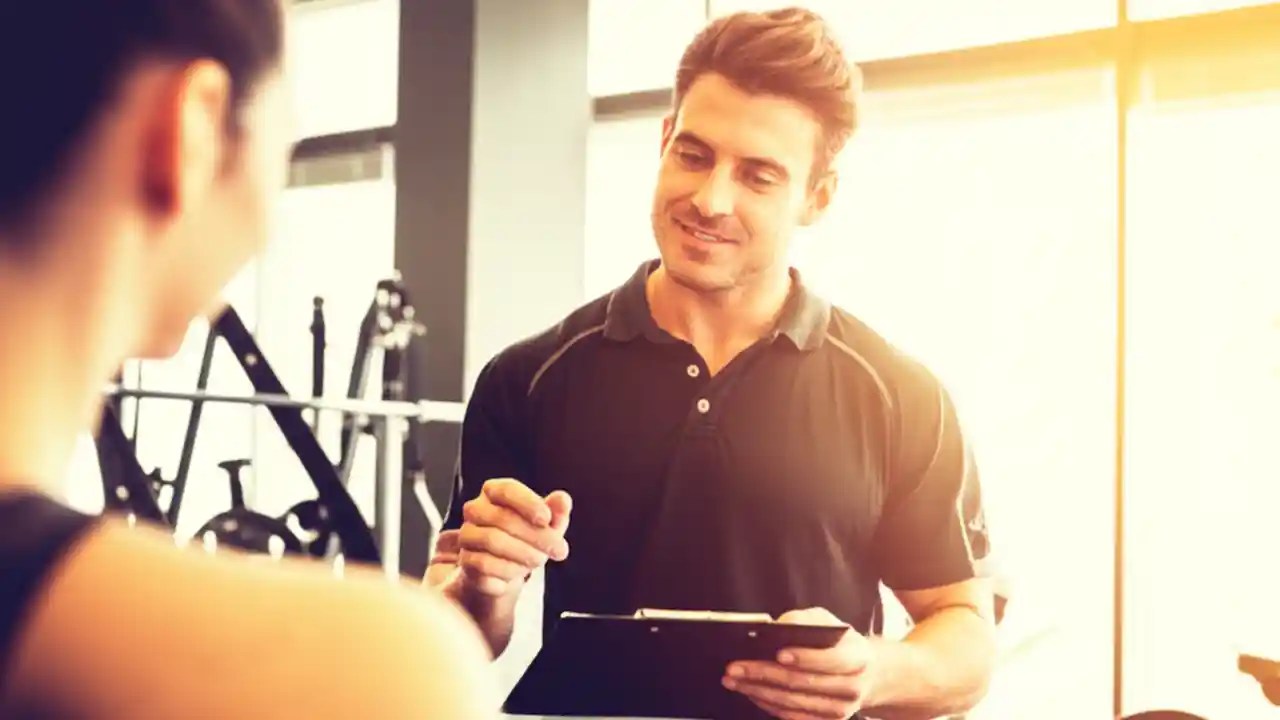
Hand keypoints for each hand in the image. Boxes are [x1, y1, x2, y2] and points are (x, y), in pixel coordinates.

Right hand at [451, 478, 571, 597]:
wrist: (504, 567)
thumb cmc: (527, 537)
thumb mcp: (547, 524)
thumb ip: (557, 510)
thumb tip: (562, 500)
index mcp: (494, 491)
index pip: (507, 490)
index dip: (528, 503)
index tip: (547, 519)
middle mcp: (475, 510)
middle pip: (502, 518)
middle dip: (537, 536)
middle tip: (559, 549)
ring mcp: (467, 535)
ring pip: (493, 541)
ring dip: (524, 553)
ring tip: (540, 560)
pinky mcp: (465, 560)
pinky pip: (485, 564)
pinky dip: (509, 570)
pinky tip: (520, 571)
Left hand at [723, 607, 874, 719]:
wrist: (866, 674)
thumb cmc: (838, 643)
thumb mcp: (828, 622)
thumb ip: (806, 621)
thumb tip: (777, 627)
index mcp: (857, 658)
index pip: (831, 659)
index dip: (805, 657)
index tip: (778, 653)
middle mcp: (852, 687)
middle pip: (804, 683)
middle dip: (765, 674)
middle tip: (735, 667)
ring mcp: (840, 710)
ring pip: (793, 702)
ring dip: (758, 691)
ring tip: (733, 680)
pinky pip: (792, 716)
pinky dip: (767, 704)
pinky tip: (750, 692)